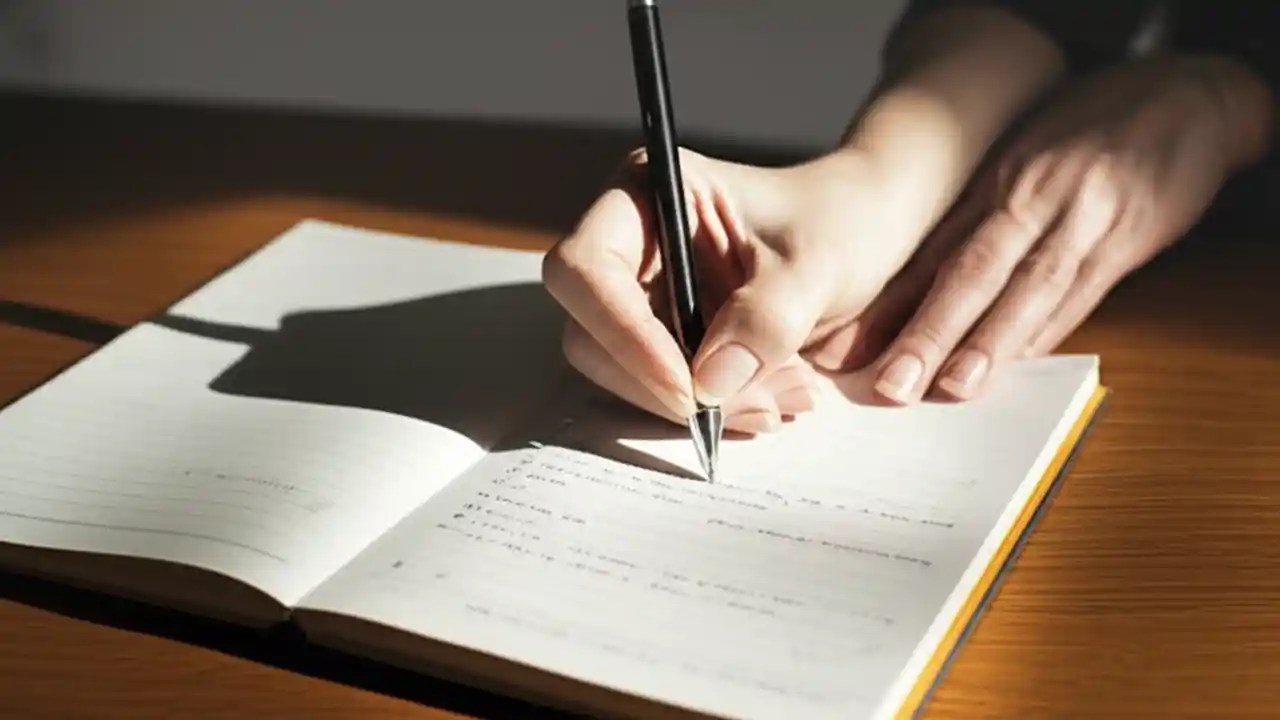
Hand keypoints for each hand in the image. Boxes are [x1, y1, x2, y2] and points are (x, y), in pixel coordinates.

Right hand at [542, 148, 922, 433]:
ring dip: (691, 404)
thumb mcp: (817, 265)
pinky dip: (706, 408)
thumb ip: (766, 319)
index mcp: (650, 192)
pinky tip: (766, 402)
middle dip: (662, 383)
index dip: (624, 331)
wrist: (863, 234)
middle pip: (589, 331)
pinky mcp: (656, 336)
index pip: (588, 267)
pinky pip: (652, 387)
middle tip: (751, 406)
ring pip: (615, 370)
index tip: (690, 386)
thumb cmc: (839, 222)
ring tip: (779, 401)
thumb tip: (710, 385)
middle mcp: (628, 242)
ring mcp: (637, 293)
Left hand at [872, 57, 1252, 403]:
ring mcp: (1082, 218)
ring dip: (988, 343)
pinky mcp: (1128, 238)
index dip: (885, 305)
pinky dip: (1046, 334)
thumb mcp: (1020, 156)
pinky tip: (1015, 368)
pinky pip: (1080, 295)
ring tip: (951, 388)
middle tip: (888, 383)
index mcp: (993, 181)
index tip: (843, 348)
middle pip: (970, 273)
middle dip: (926, 333)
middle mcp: (1030, 198)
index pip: (929, 253)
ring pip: (1027, 289)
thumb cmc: (1086, 129)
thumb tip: (914, 287)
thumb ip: (974, 217)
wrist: (1185, 98)